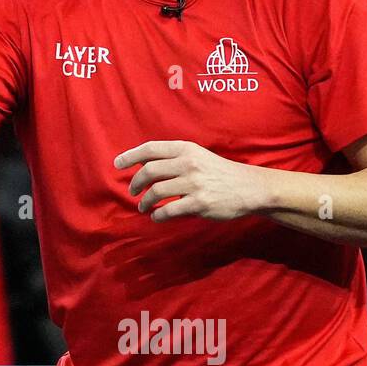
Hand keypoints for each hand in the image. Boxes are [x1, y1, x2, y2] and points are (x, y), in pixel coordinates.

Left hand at [114, 140, 266, 221]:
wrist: (249, 188)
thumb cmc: (218, 172)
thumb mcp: (198, 156)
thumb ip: (174, 158)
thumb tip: (143, 164)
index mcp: (186, 149)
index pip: (151, 148)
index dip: (130, 156)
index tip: (117, 164)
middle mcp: (188, 163)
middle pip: (149, 171)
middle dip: (135, 183)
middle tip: (132, 191)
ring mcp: (194, 183)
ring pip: (156, 192)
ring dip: (145, 201)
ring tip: (143, 206)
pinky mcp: (199, 203)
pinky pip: (169, 210)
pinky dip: (158, 215)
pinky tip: (157, 216)